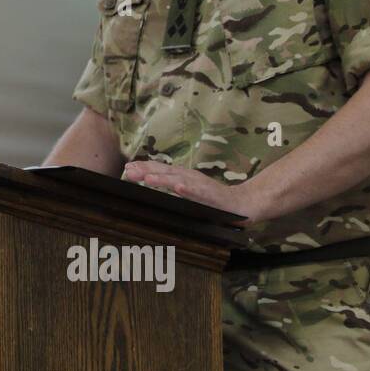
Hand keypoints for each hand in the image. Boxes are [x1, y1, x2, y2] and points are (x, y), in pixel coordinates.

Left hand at [121, 160, 265, 223]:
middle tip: (129, 171)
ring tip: (148, 178)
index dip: (144, 167)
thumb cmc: (212, 198)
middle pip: (165, 171)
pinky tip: (179, 188)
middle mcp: (189, 177)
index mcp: (183, 176)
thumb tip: (150, 184)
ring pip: (179, 180)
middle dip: (146, 170)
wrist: (242, 203)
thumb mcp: (189, 189)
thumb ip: (172, 186)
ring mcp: (200, 185)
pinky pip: (199, 192)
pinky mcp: (212, 196)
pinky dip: (188, 189)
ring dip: (163, 179)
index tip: (127, 168)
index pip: (160, 169)